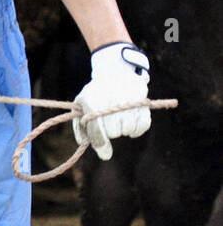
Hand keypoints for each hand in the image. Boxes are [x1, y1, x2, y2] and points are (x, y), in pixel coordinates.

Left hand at [72, 43, 150, 159]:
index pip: (97, 129)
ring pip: (129, 129)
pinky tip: (131, 125)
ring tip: (119, 121)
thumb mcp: (82, 106)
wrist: (114, 73)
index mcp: (91, 101)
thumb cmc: (95, 94)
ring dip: (124, 130)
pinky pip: (143, 125)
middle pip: (114, 131)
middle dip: (111, 132)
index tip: (105, 153)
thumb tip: (92, 147)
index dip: (100, 143)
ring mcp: (128, 99)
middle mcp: (110, 100)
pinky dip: (137, 129)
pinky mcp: (142, 100)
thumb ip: (82, 128)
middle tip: (109, 124)